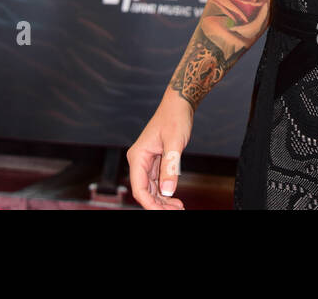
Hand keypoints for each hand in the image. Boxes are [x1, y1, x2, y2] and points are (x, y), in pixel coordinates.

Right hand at [126, 94, 193, 209]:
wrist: (179, 104)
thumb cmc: (175, 118)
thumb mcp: (174, 144)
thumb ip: (170, 168)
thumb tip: (166, 192)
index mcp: (138, 157)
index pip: (139, 188)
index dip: (150, 204)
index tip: (166, 212)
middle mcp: (139, 161)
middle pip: (144, 191)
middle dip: (158, 205)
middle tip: (177, 211)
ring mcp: (146, 162)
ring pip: (151, 189)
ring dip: (162, 201)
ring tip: (178, 208)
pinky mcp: (155, 162)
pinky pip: (157, 182)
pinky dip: (165, 192)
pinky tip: (175, 199)